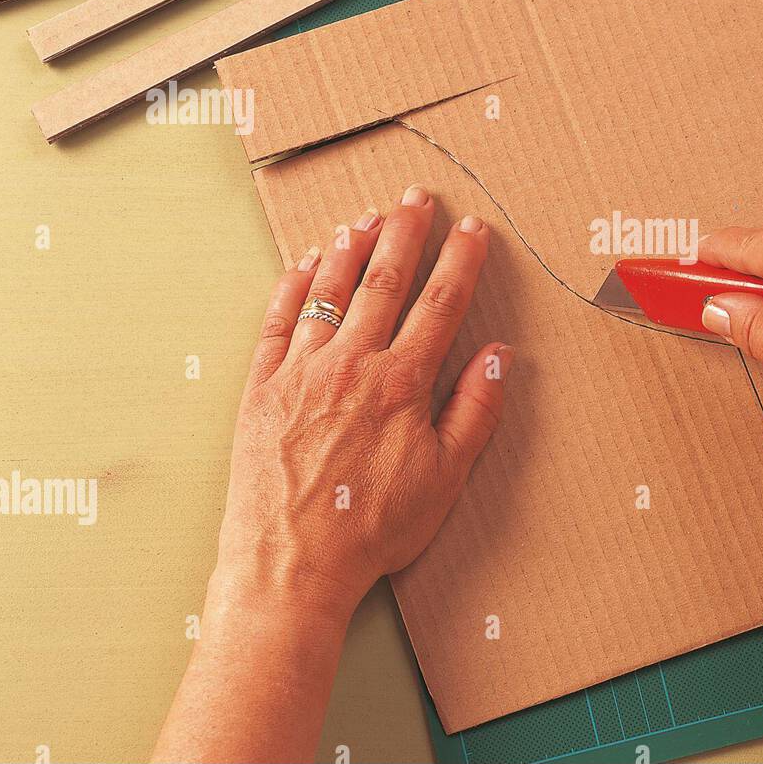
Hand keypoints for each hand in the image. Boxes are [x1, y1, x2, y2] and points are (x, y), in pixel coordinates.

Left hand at [217, 184, 509, 622]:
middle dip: (405, 233)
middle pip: (384, 281)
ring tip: (367, 217)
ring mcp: (302, 370)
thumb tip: (500, 354)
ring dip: (350, 248)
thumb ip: (475, 410)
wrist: (289, 565)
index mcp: (402, 382)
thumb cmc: (372, 528)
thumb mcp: (445, 478)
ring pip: (329, 290)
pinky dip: (293, 286)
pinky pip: (278, 321)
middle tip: (417, 197)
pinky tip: (304, 263)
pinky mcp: (262, 387)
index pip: (439, 304)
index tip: (473, 228)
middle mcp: (352, 363)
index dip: (460, 261)